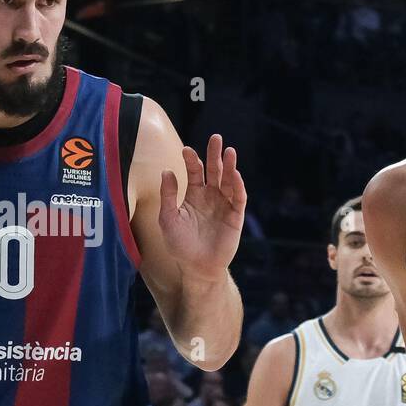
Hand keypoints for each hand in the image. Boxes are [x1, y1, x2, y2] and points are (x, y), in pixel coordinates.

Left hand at [158, 134, 246, 284]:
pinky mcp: (235, 216)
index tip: (187, 150)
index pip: (194, 172)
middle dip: (214, 154)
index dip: (191, 160)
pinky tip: (235, 174)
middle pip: (214, 170)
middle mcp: (210, 197)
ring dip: (229, 166)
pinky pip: (238, 197)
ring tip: (229, 151)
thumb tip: (167, 171)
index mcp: (193, 195)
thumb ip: (168, 196)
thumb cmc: (180, 245)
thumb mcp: (168, 219)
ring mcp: (223, 205)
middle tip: (216, 138)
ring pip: (228, 180)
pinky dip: (238, 185)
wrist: (197, 267)